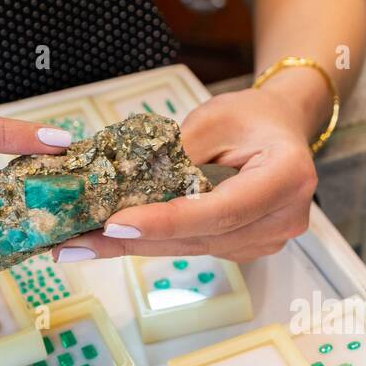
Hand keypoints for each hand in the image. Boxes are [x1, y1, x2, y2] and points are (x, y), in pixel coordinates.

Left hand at [55, 81, 320, 263]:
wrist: (282, 129)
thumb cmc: (253, 117)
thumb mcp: (214, 119)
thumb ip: (178, 154)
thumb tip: (125, 185)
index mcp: (286, 178)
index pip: (220, 210)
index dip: (166, 221)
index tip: (115, 225)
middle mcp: (284, 219)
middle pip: (203, 237)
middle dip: (138, 240)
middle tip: (79, 243)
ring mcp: (269, 240)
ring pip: (195, 248)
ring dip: (139, 245)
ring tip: (85, 243)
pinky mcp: (249, 247)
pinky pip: (198, 247)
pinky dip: (158, 241)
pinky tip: (117, 238)